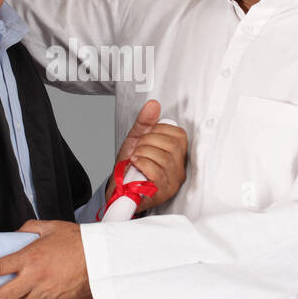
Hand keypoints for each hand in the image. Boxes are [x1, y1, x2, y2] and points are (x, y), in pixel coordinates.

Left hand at [0, 221, 92, 298]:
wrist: (100, 257)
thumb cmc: (77, 241)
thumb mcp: (50, 227)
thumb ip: (28, 229)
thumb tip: (16, 234)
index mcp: (29, 257)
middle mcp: (34, 277)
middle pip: (3, 297)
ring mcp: (45, 292)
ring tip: (23, 290)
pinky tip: (40, 293)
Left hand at [107, 99, 188, 213]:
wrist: (118, 189)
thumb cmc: (130, 168)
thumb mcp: (136, 140)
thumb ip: (144, 122)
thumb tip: (153, 105)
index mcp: (177, 155)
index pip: (180, 135)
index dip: (159, 131)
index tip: (146, 137)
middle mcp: (179, 169)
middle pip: (173, 146)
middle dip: (149, 141)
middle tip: (138, 148)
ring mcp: (172, 182)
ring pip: (164, 159)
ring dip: (143, 153)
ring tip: (135, 158)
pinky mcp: (163, 193)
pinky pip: (157, 172)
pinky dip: (143, 164)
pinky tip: (135, 164)